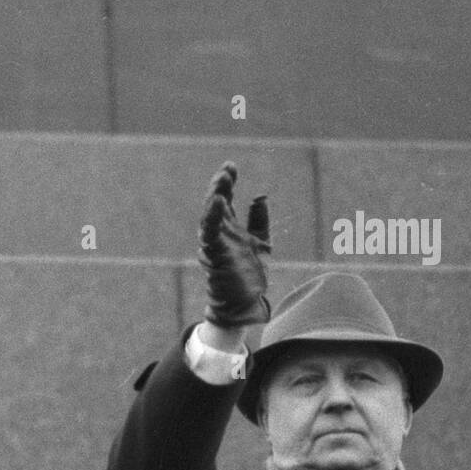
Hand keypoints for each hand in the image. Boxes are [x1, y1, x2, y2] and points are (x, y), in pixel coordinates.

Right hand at [198, 162, 270, 327]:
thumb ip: (259, 220)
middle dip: (219, 185)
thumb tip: (260, 196)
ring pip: (209, 215)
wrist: (245, 303)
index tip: (231, 166)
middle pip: (215, 204)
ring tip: (221, 180)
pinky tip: (217, 200)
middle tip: (227, 169)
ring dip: (215, 196)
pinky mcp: (214, 254)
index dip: (227, 183)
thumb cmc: (249, 276)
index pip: (224, 200)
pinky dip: (212, 215)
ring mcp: (215, 243)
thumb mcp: (260, 242)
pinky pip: (210, 231)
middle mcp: (219, 233)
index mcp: (228, 228)